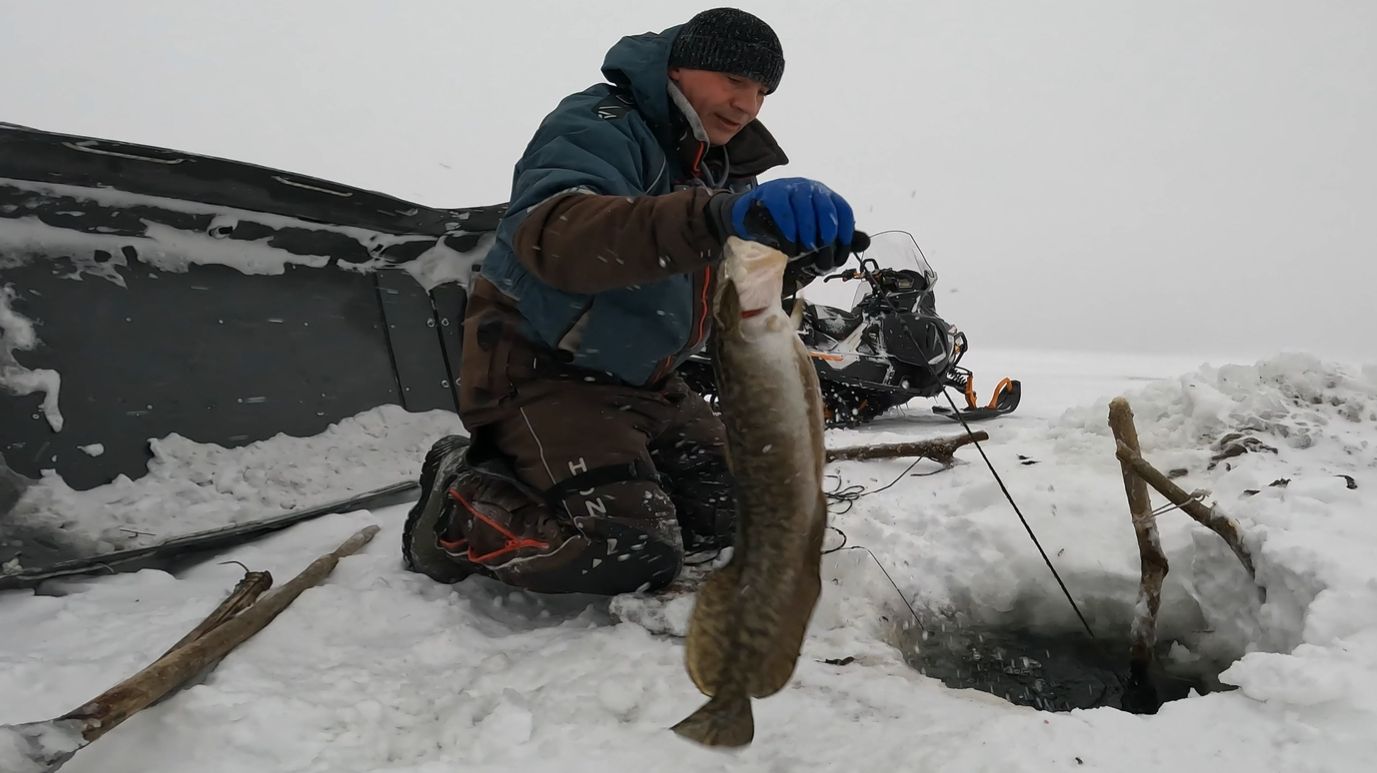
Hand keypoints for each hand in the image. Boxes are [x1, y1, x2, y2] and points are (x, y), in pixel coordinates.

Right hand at [706, 178, 855, 272]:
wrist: (750, 218)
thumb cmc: (784, 227)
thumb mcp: (811, 231)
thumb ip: (835, 236)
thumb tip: (864, 242)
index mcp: (824, 196)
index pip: (843, 209)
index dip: (844, 231)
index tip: (839, 250)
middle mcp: (810, 188)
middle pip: (826, 208)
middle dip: (825, 235)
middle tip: (819, 253)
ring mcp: (790, 187)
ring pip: (805, 208)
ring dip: (807, 233)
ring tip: (803, 250)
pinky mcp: (771, 192)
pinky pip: (784, 210)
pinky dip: (789, 230)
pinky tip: (789, 245)